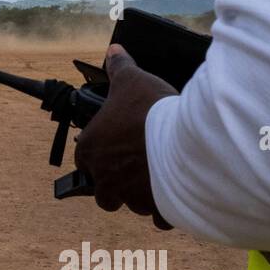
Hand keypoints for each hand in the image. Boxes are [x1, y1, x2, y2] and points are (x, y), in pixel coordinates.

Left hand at [73, 43, 177, 215]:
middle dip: (117, 184)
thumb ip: (119, 68)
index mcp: (92, 150)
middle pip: (103, 192)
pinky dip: (166, 211)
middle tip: (137, 167)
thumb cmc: (152, 110)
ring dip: (142, 195)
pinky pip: (158, 218)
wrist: (185, 140)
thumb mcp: (132, 81)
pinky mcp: (156, 209)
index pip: (84, 160)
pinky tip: (176, 194)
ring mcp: (131, 196)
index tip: (116, 149)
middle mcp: (105, 178)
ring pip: (131, 204)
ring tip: (160, 176)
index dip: (99, 156)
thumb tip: (114, 51)